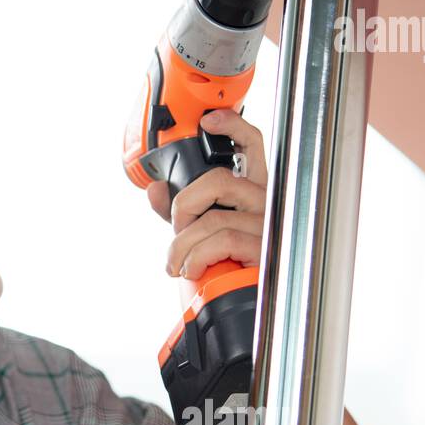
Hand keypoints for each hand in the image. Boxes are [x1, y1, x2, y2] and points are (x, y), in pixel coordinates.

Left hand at [147, 109, 268, 280]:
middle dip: (183, 205)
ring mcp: (269, 226)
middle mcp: (267, 202)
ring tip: (177, 262)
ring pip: (213, 217)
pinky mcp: (265, 249)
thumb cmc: (230, 265)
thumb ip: (181, 211)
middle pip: (219, 180)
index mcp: (253, 192)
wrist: (246, 303)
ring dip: (182, 244)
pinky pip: (221, 241)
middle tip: (178, 230)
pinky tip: (192, 269)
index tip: (208, 121)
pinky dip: (195, 257)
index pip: (252, 146)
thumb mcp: (201, 233)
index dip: (232, 126)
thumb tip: (155, 189)